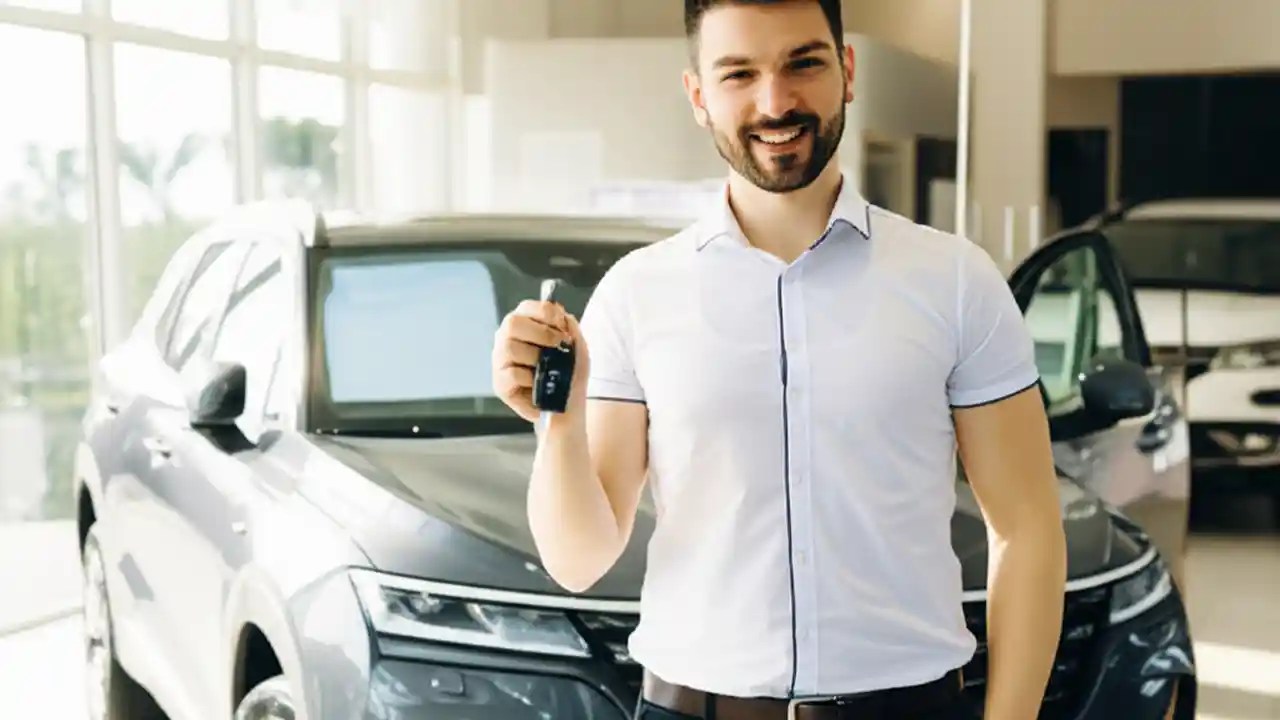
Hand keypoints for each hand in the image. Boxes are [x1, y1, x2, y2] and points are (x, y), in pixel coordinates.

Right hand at [492, 300, 588, 421]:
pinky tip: (539, 385)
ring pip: (510, 348)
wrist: (568, 409)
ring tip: (549, 369)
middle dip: (540, 333)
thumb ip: (571, 329)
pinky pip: (512, 374)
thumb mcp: (577, 349)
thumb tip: (564, 316)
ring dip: (536, 357)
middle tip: (558, 345)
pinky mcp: (500, 384)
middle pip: (512, 323)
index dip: (544, 312)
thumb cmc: (569, 375)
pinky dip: (531, 379)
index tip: (561, 323)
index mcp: (526, 325)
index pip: (527, 307)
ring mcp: (501, 361)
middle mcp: (508, 339)